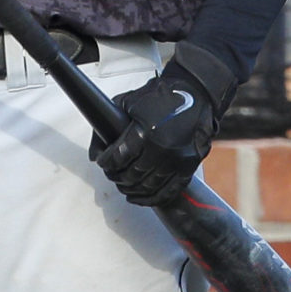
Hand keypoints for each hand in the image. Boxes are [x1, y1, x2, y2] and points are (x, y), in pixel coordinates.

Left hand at [90, 45, 238, 207]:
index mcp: (146, 131)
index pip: (119, 158)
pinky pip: (169, 191)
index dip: (107, 163)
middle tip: (112, 175)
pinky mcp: (190, 166)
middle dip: (117, 177)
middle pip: (132, 175)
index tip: (104, 163)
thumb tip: (95, 154)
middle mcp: (163, 149)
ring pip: (149, 186)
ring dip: (132, 189)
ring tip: (124, 185)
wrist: (195, 93)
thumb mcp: (126, 103)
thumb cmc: (159, 96)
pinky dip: (152, 198)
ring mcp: (179, 160)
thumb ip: (107, 127)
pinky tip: (141, 197)